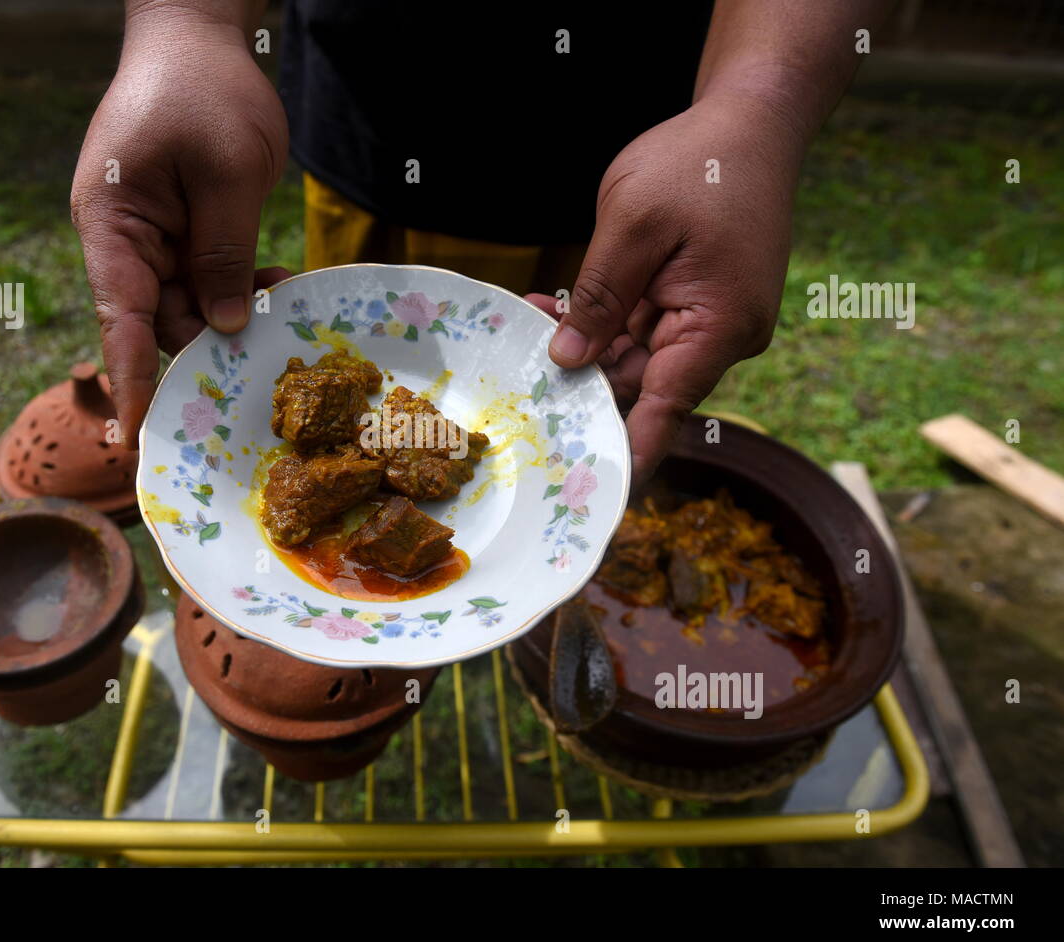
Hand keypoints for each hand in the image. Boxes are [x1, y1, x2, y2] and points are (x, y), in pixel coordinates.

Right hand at [70, 8, 288, 446]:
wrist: (195, 36)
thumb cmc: (202, 91)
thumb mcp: (225, 172)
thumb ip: (223, 253)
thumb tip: (224, 326)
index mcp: (113, 228)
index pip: (122, 321)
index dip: (134, 381)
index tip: (140, 437)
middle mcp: (125, 244)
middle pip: (160, 324)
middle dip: (209, 351)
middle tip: (266, 371)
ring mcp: (153, 240)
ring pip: (190, 307)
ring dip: (235, 317)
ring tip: (285, 311)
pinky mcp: (183, 234)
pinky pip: (209, 280)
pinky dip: (242, 289)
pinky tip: (281, 286)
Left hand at [538, 90, 802, 486]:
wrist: (753, 120)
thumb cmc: (701, 163)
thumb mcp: (634, 225)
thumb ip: (599, 298)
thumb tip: (567, 361)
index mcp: (718, 327)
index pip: (665, 410)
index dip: (626, 451)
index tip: (589, 490)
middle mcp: (722, 335)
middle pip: (642, 384)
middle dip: (582, 377)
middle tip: (521, 367)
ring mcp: (712, 320)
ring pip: (635, 355)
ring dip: (586, 342)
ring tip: (531, 316)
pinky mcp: (698, 302)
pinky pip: (643, 327)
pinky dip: (605, 318)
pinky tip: (558, 304)